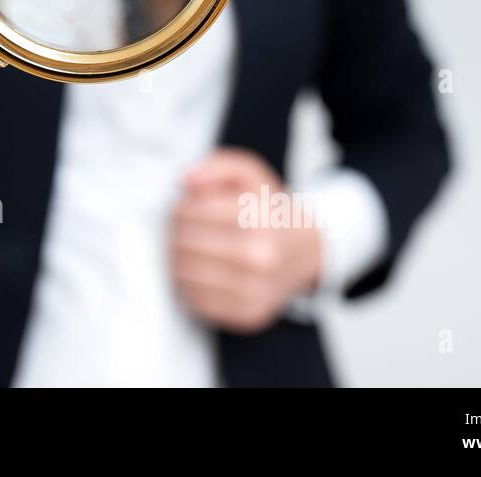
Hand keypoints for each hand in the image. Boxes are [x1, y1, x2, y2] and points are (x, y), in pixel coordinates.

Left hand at [169, 148, 321, 332]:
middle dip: (175, 231)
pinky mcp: (247, 315)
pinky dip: (188, 285)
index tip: (185, 207)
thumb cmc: (268, 210)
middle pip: (184, 243)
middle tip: (182, 228)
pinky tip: (199, 271)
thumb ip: (219, 165)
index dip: (179, 207)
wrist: (305, 251)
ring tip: (189, 248)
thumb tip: (186, 179)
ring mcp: (254, 291)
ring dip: (177, 258)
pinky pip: (196, 301)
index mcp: (259, 219)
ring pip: (184, 274)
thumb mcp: (250, 174)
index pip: (189, 212)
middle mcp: (259, 258)